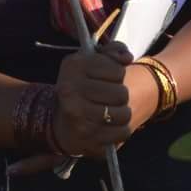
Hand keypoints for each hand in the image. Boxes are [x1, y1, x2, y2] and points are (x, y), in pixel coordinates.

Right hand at [52, 41, 135, 155]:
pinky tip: (109, 127)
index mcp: (73, 66)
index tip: (105, 79)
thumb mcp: (95, 61)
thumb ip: (114, 51)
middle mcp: (69, 90)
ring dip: (122, 114)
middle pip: (122, 94)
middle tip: (107, 98)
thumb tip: (126, 58)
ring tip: (109, 112)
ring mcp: (76, 116)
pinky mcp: (86, 139)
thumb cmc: (86, 86)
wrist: (63, 122)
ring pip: (124, 114)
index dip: (118, 75)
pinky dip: (121, 130)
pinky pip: (122, 133)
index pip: (118, 71)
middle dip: (120, 96)